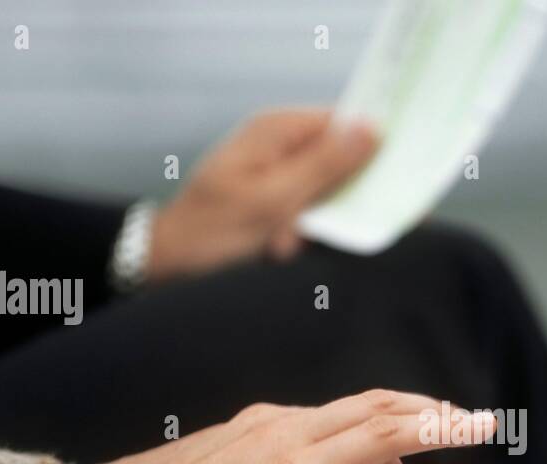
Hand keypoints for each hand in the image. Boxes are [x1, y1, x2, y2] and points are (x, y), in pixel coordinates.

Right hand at [79, 389, 494, 463]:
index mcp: (262, 424)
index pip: (344, 413)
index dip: (390, 420)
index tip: (417, 434)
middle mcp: (285, 432)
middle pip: (377, 408)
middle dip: (432, 408)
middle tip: (472, 415)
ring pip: (389, 433)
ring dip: (445, 429)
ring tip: (486, 430)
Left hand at [148, 108, 374, 279]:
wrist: (170, 258)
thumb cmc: (214, 229)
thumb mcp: (276, 198)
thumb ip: (326, 164)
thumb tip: (371, 129)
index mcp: (277, 129)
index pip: (342, 123)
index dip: (364, 151)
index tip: (376, 183)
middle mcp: (277, 142)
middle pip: (335, 161)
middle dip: (328, 202)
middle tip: (298, 227)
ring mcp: (273, 168)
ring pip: (320, 194)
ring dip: (307, 224)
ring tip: (277, 241)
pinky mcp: (269, 193)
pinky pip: (301, 210)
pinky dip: (293, 232)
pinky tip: (271, 246)